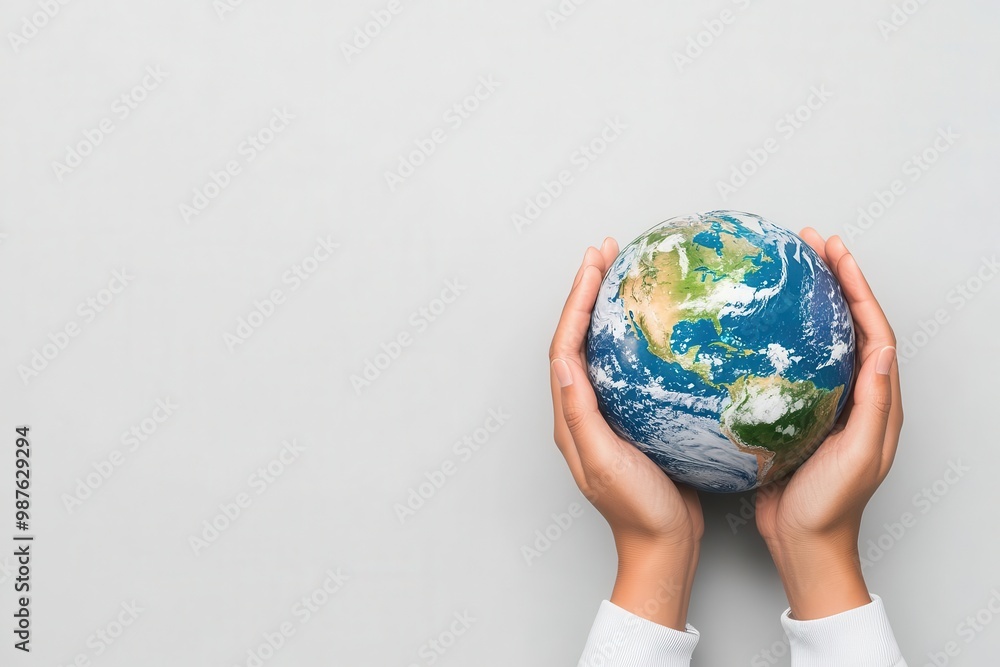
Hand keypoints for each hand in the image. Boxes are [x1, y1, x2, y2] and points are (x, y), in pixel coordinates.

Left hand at [549, 238, 702, 630]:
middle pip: (579, 339)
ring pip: (602, 349)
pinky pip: (630, 368)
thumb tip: (564, 364)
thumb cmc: (639, 510)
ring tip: (625, 274)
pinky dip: (637, 339)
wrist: (665, 546)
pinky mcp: (633, 419)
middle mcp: (583, 410)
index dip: (576, 302)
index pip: (566, 347)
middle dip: (587, 293)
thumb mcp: (605, 462)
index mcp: (571, 417)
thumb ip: (581, 415)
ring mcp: (609, 414)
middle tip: (607, 253)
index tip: (594, 264)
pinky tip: (661, 326)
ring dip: (606, 309)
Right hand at [755, 230, 903, 619]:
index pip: (872, 329)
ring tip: (785, 269)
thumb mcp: (858, 454)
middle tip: (809, 243)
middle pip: (848, 323)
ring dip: (807, 301)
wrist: (802, 543)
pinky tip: (750, 326)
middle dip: (834, 278)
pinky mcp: (794, 413)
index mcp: (876, 400)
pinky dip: (776, 336)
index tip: (834, 252)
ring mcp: (823, 402)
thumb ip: (873, 403)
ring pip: (818, 339)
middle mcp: (854, 394)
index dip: (855, 287)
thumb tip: (882, 348)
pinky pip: (788, 362)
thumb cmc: (831, 506)